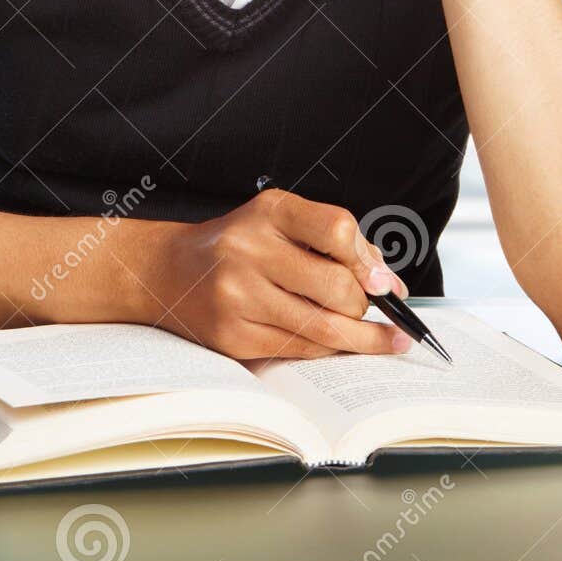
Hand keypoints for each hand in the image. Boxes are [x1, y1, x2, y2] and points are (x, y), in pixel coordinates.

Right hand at [144, 190, 412, 359]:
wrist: (172, 271)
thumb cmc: (241, 244)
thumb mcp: (282, 222)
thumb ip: (335, 242)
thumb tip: (389, 285)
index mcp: (269, 211)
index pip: (337, 228)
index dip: (369, 260)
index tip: (385, 283)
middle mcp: (250, 249)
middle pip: (337, 286)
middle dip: (365, 304)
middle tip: (372, 309)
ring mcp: (238, 295)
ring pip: (324, 327)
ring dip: (363, 338)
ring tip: (385, 340)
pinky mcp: (234, 336)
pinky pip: (299, 349)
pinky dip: (328, 350)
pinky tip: (340, 345)